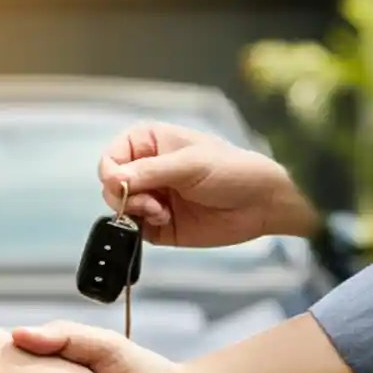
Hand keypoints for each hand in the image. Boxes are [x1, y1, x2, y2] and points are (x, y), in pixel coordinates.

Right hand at [98, 122, 317, 246]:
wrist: (262, 203)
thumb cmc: (231, 170)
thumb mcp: (189, 164)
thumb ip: (149, 172)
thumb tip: (112, 180)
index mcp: (150, 143)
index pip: (112, 156)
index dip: (110, 171)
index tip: (120, 185)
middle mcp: (146, 170)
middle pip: (110, 185)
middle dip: (124, 195)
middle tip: (150, 202)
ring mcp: (152, 198)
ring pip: (120, 208)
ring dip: (135, 212)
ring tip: (161, 212)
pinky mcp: (159, 225)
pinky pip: (135, 229)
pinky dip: (142, 228)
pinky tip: (164, 220)